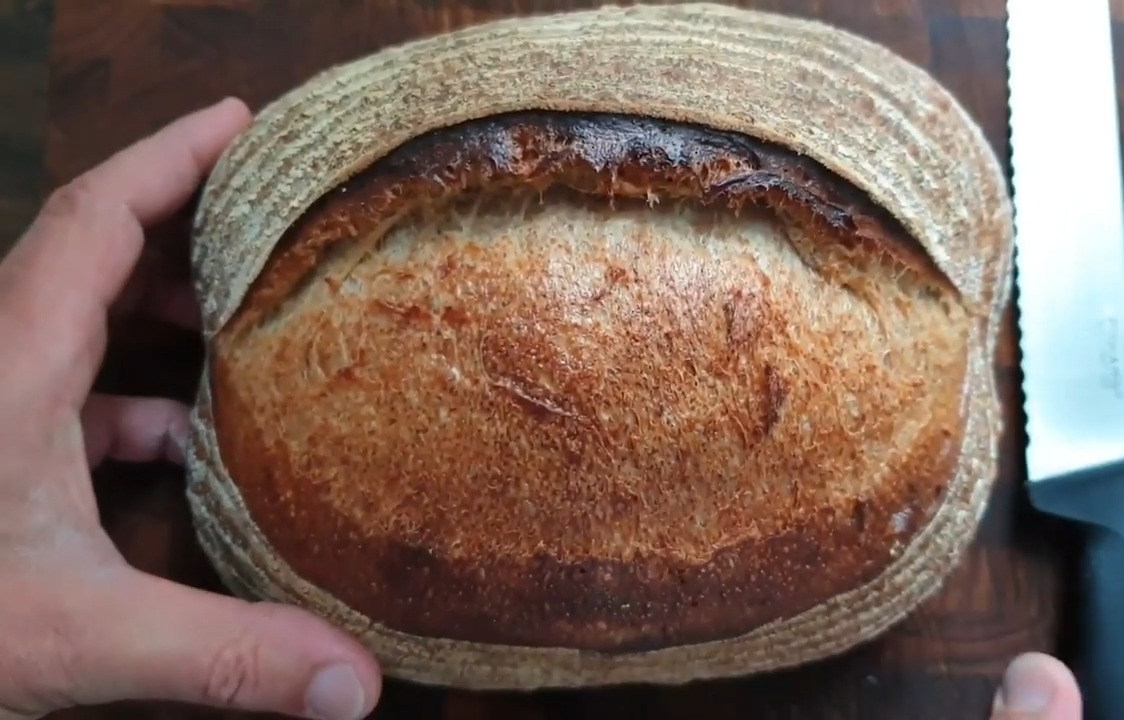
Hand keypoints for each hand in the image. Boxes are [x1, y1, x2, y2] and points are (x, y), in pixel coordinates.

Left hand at [0, 98, 381, 719]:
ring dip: (154, 305)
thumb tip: (356, 682)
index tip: (242, 123)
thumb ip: (222, 653)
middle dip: (183, 220)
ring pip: (72, 316)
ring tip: (238, 313)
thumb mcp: (78, 636)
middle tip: (267, 215)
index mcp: (14, 364)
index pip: (99, 217)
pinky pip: (62, 388)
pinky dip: (127, 394)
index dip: (172, 156)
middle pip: (91, 249)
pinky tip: (179, 441)